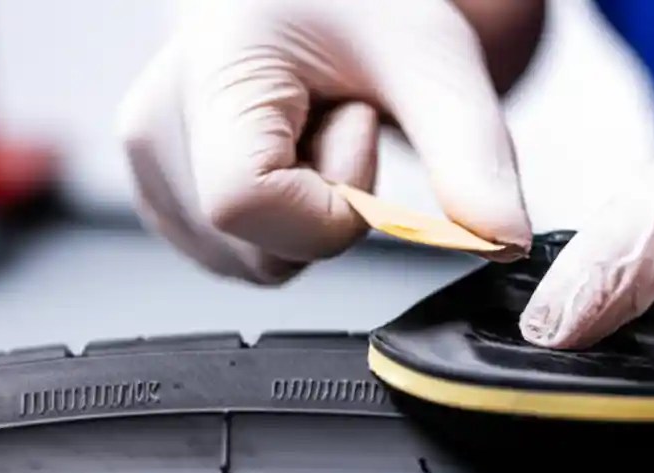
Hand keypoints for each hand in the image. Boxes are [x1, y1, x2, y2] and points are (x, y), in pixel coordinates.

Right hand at [115, 0, 531, 284]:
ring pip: (250, 265)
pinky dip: (281, 225)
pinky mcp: (160, 189)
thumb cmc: (363, 1)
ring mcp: (148, 162)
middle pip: (257, 250)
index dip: (328, 200)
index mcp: (211, 71)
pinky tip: (287, 151)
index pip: (247, 204)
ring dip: (306, 220)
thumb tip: (504, 243)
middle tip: (342, 117)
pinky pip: (236, 255)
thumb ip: (470, 155)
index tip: (360, 127)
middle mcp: (155, 122)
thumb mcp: (432, 61)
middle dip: (328, 208)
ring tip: (312, 127)